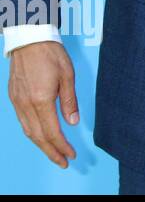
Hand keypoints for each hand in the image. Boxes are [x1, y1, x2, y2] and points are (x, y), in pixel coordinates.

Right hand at [8, 41, 78, 167]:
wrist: (28, 39)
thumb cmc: (51, 54)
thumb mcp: (68, 76)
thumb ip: (70, 101)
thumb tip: (73, 122)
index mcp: (41, 100)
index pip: (52, 131)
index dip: (62, 146)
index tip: (71, 155)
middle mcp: (26, 104)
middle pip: (38, 136)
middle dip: (51, 152)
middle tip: (62, 162)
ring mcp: (17, 102)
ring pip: (28, 131)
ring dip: (41, 145)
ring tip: (53, 153)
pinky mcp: (13, 98)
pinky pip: (22, 121)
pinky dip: (32, 132)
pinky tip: (41, 135)